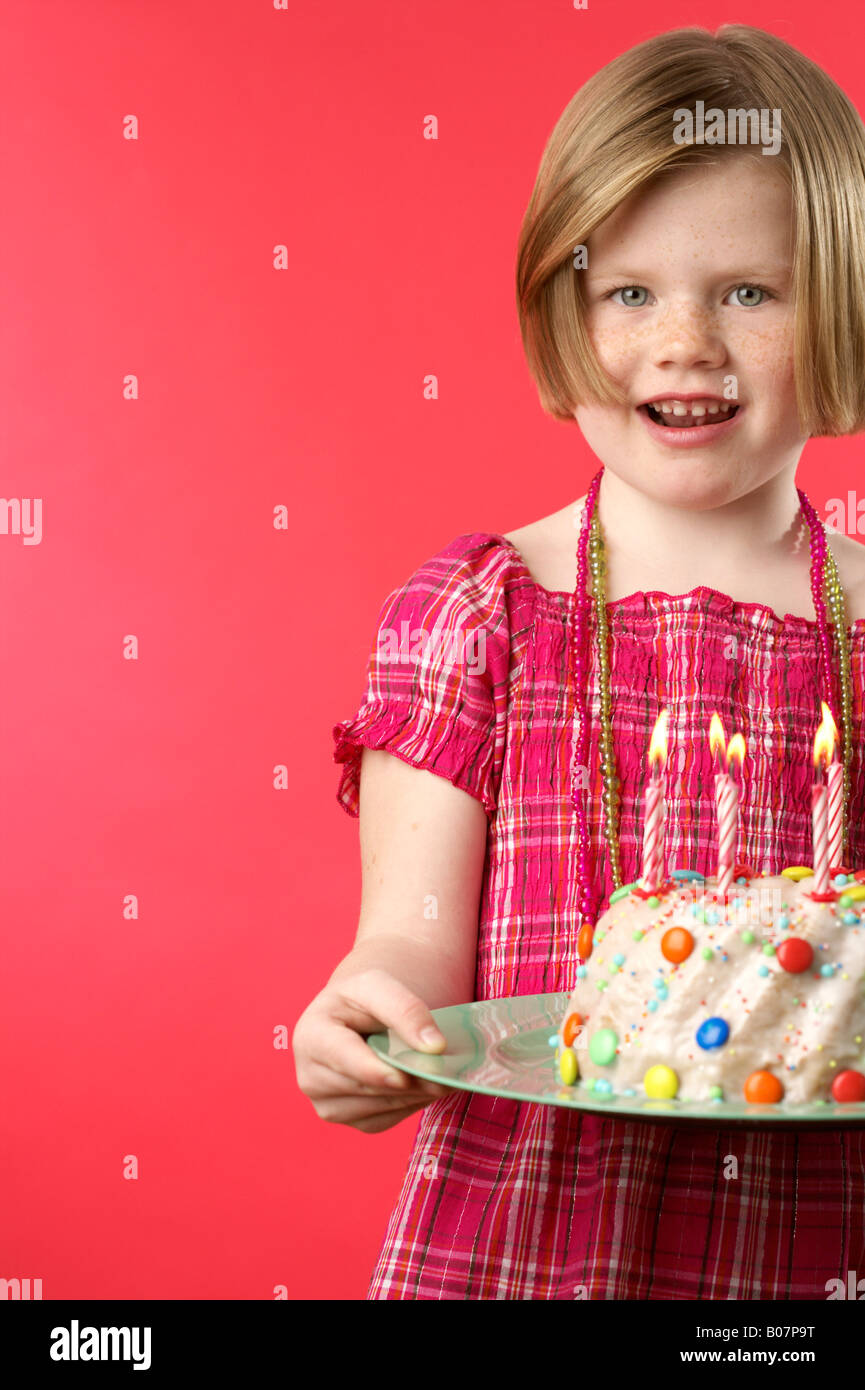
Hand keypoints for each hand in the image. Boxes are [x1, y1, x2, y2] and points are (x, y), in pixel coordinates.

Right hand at [293, 968, 451, 1132]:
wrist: (354, 1017)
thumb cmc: (362, 999)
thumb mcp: (379, 986)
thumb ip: (406, 1010)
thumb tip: (435, 1046)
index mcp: (311, 1036)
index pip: (342, 1058)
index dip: (373, 1070)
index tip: (404, 1077)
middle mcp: (311, 1076)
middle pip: (365, 1087)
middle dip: (407, 1082)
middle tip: (446, 1076)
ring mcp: (327, 1103)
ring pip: (378, 1107)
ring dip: (413, 1095)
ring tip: (442, 1078)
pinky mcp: (347, 1118)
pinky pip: (383, 1120)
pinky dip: (408, 1105)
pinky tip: (424, 1087)